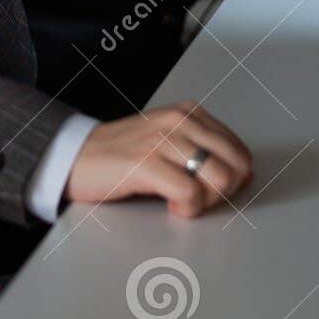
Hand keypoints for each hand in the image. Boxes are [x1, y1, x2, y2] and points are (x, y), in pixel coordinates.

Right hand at [63, 102, 252, 218]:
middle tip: (201, 199)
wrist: (74, 157)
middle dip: (226, 190)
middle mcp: (179, 120)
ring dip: (207, 200)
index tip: (212, 190)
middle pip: (236, 162)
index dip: (234, 178)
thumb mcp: (167, 142)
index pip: (239, 149)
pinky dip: (186, 207)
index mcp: (188, 112)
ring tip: (184, 201)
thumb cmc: (120, 154)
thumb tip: (244, 175)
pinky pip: (190, 192)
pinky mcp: (145, 163)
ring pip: (219, 176)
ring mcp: (162, 140)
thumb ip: (203, 151)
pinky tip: (169, 204)